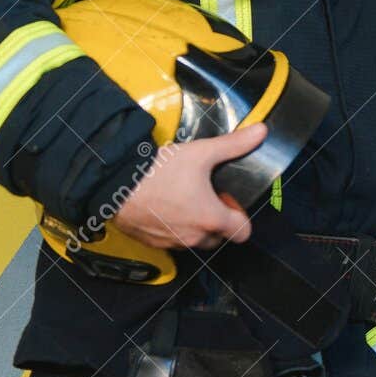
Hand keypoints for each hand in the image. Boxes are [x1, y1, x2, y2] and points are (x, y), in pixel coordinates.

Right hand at [112, 122, 266, 249]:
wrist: (114, 184)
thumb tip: (261, 131)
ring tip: (182, 199)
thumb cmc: (159, 171)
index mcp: (212, 219)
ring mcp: (172, 243)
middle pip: (218, 237)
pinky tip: (163, 206)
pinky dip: (172, 229)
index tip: (225, 198)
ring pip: (194, 241)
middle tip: (203, 195)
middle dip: (216, 220)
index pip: (242, 232)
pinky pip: (171, 242)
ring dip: (194, 225)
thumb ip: (234, 145)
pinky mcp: (152, 244)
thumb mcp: (201, 152)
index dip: (239, 215)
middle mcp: (194, 237)